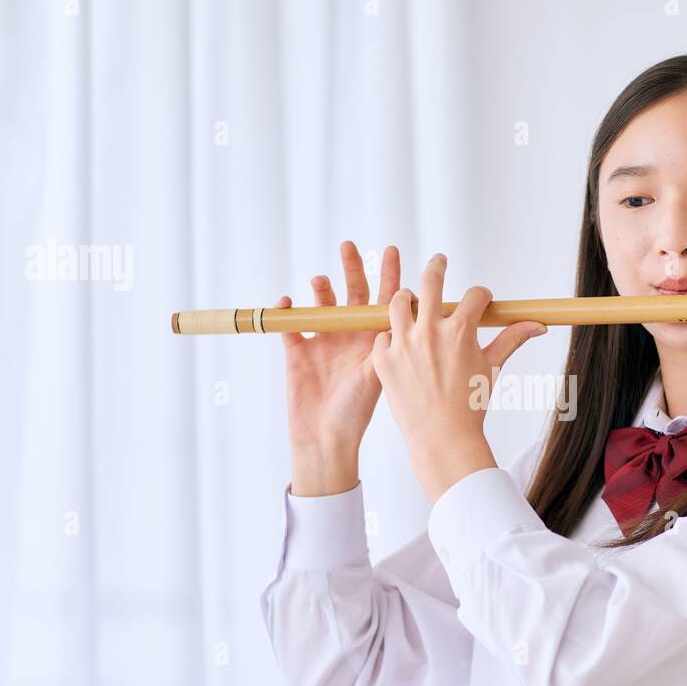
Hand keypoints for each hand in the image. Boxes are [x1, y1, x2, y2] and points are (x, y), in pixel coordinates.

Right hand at [280, 241, 399, 494]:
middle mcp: (350, 337)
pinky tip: (287, 301)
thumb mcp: (375, 378)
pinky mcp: (297, 352)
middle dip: (352, 269)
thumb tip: (400, 323)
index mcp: (373, 341)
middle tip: (349, 246)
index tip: (392, 251)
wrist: (324, 439)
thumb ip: (383, 350)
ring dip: (321, 290)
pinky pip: (289, 324)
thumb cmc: (355, 413)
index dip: (389, 276)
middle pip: (352, 295)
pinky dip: (286, 310)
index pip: (384, 301)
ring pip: (321, 305)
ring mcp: (323, 343)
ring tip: (320, 280)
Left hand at [368, 252, 546, 500]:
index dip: (481, 296)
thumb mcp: (492, 368)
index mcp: (460, 332)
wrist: (441, 438)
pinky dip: (391, 336)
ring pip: (399, 301)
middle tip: (439, 262)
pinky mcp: (383, 359)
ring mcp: (403, 344)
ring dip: (408, 298)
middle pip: (431, 280)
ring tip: (413, 301)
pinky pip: (383, 335)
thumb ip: (512, 339)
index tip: (480, 302)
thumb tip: (539, 325)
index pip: (474, 295)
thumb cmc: (470, 406)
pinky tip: (400, 344)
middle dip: (437, 266)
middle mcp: (429, 331)